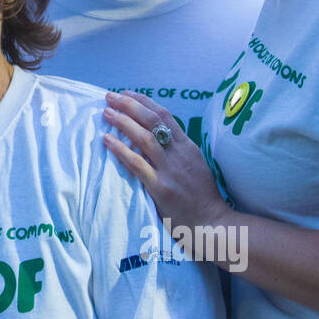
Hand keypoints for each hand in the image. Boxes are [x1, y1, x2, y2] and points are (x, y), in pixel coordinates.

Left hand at [102, 91, 229, 247]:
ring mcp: (170, 170)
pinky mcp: (161, 187)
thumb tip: (156, 136)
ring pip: (145, 138)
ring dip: (123, 122)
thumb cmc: (201, 197)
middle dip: (130, 106)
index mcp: (188, 147)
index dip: (144, 102)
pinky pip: (137, 164)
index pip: (165, 115)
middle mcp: (180, 154)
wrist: (212, 224)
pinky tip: (107, 141)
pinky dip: (121, 150)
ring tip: (106, 113)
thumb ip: (178, 151)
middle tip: (110, 96)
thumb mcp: (195, 166)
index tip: (127, 94)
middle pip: (153, 121)